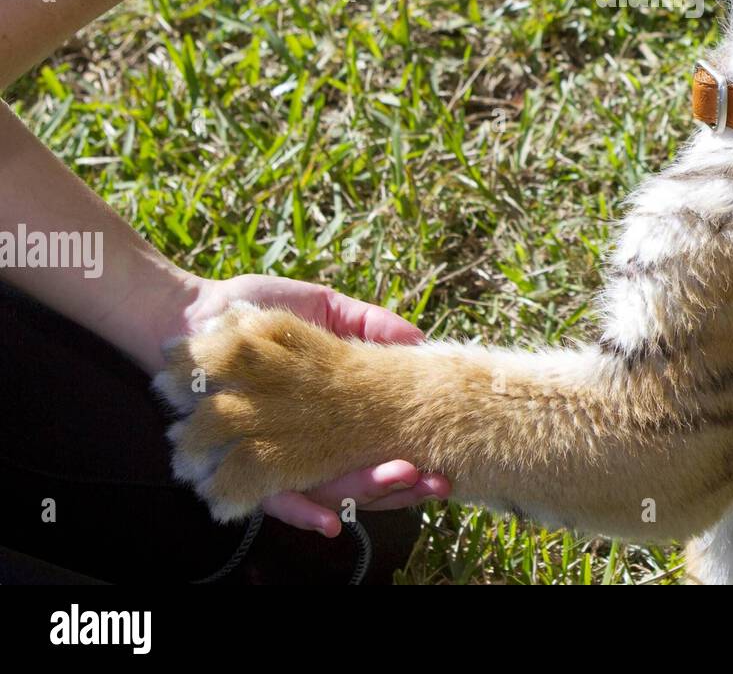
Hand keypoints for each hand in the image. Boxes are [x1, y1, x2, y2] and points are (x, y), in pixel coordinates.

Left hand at [175, 274, 448, 536]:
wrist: (190, 318)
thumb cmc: (253, 308)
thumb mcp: (323, 308)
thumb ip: (367, 323)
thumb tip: (418, 340)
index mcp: (337, 406)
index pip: (382, 435)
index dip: (413, 448)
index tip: (445, 453)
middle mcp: (313, 438)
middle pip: (364, 471)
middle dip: (400, 480)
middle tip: (434, 480)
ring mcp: (282, 453)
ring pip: (331, 489)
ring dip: (367, 490)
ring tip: (399, 480)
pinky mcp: (245, 466)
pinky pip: (277, 498)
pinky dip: (303, 510)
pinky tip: (330, 520)